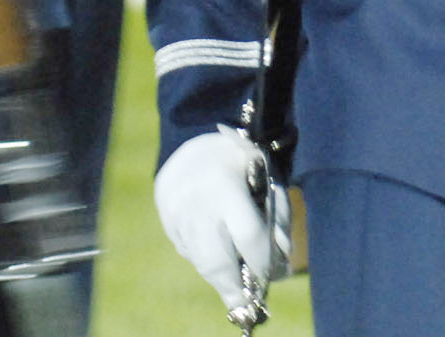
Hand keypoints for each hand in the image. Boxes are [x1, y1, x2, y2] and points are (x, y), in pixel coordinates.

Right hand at [156, 127, 291, 319]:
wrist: (195, 138)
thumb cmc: (242, 159)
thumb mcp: (267, 176)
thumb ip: (277, 216)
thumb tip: (280, 261)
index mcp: (226, 185)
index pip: (248, 235)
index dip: (261, 261)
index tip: (269, 275)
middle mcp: (196, 201)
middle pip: (217, 259)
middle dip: (234, 287)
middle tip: (244, 306)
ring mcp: (175, 212)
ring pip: (199, 259)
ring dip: (218, 277)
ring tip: (234, 289)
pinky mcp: (165, 218)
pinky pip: (186, 250)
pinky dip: (203, 258)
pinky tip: (215, 253)